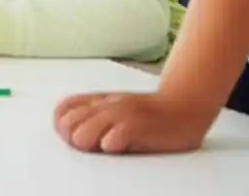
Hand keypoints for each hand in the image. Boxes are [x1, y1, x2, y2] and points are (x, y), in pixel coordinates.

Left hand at [53, 91, 216, 153]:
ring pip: (82, 135)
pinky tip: (122, 147)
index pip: (61, 111)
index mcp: (98, 100)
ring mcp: (120, 114)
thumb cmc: (151, 113)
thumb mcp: (116, 107)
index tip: (76, 138)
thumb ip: (94, 115)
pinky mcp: (137, 126)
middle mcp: (105, 105)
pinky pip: (110, 140)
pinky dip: (112, 147)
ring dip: (90, 144)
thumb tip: (69, 133)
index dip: (63, 128)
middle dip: (74, 140)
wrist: (186, 106)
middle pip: (66, 126)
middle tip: (94, 146)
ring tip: (108, 147)